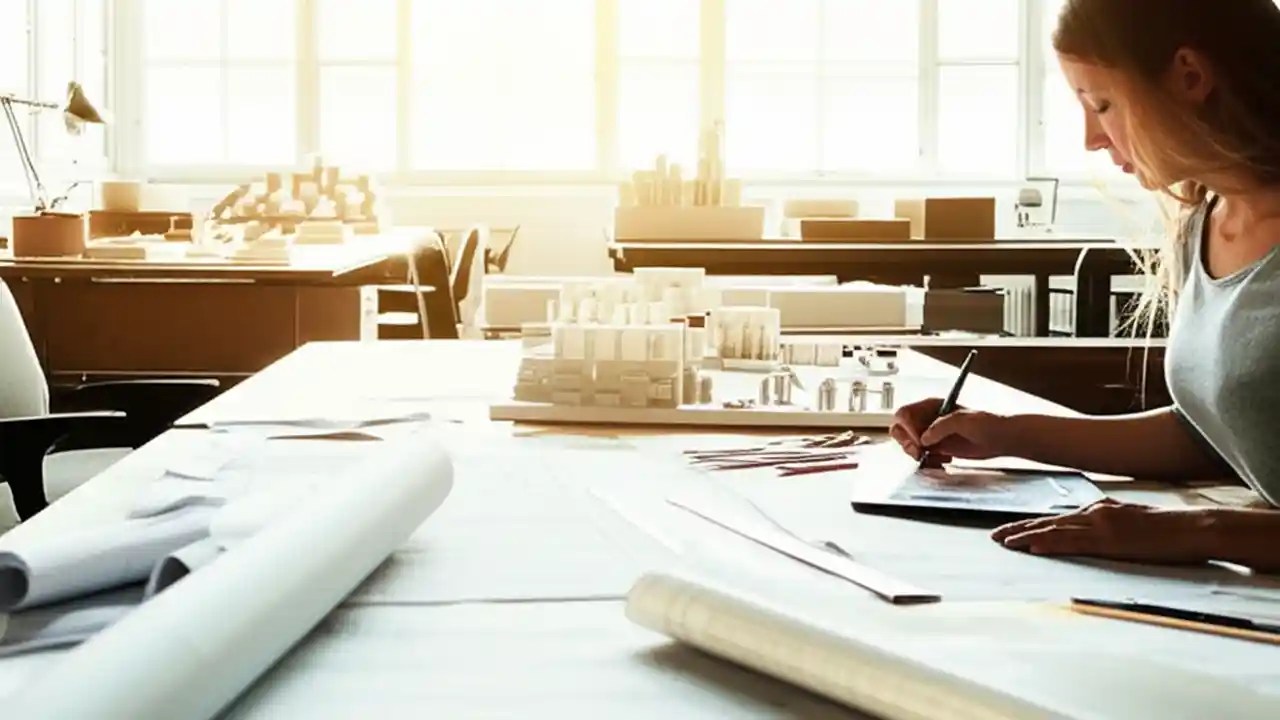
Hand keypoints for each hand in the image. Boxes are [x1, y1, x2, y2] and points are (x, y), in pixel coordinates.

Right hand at [889, 398, 1008, 463]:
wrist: (1002, 439)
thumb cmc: (988, 423)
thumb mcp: (963, 420)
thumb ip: (941, 426)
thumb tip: (924, 439)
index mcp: (932, 406)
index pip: (905, 414)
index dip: (908, 429)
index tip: (920, 441)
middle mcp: (928, 419)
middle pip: (901, 429)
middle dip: (906, 442)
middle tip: (918, 452)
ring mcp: (932, 434)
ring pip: (908, 443)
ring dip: (914, 453)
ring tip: (930, 457)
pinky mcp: (938, 448)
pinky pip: (921, 455)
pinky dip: (926, 461)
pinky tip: (941, 460)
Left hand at [992, 499, 1215, 564]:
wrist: (1192, 527)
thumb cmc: (1167, 529)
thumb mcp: (1131, 520)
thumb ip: (1107, 523)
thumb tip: (1089, 531)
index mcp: (1099, 509)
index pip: (1057, 518)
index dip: (1031, 524)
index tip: (1010, 529)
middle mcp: (1094, 513)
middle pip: (1048, 521)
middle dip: (1019, 529)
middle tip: (994, 536)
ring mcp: (1100, 526)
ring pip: (1054, 531)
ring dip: (1026, 536)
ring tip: (1003, 542)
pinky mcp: (1109, 541)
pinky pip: (1073, 543)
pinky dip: (1050, 544)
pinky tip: (1033, 547)